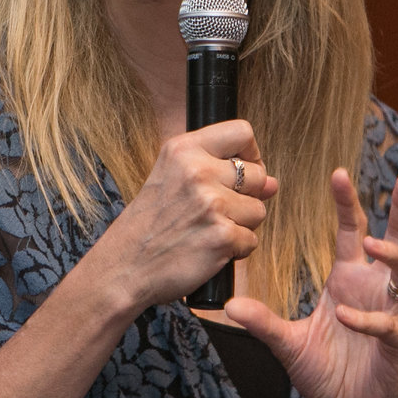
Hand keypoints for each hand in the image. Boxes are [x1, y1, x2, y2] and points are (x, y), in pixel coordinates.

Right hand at [81, 119, 277, 312]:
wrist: (125, 266)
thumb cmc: (150, 224)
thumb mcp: (171, 179)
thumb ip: (220, 172)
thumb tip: (273, 182)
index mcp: (183, 149)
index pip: (242, 132)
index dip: (250, 154)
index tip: (241, 173)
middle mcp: (197, 171)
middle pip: (258, 175)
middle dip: (246, 197)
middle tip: (215, 212)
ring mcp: (211, 204)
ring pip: (258, 211)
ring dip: (241, 226)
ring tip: (207, 231)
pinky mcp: (222, 236)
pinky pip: (251, 240)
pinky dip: (235, 250)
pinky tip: (208, 249)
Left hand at [225, 168, 397, 397]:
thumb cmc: (325, 373)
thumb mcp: (287, 343)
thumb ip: (263, 321)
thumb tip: (229, 303)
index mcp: (349, 280)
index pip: (353, 231)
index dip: (348, 203)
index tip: (337, 172)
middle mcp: (374, 290)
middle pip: (396, 239)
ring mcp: (390, 315)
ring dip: (392, 256)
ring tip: (370, 243)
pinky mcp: (396, 346)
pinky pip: (389, 325)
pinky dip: (367, 319)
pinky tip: (344, 316)